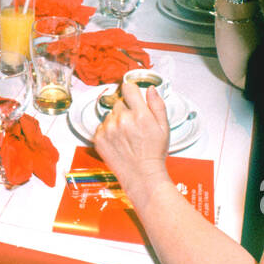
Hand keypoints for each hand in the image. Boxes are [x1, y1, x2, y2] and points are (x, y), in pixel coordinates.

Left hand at [91, 79, 171, 198]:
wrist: (142, 176)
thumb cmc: (154, 153)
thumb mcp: (164, 127)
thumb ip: (157, 105)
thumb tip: (151, 89)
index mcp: (139, 114)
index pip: (128, 88)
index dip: (132, 91)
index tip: (133, 96)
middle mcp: (122, 120)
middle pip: (119, 102)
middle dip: (126, 110)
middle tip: (134, 124)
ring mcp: (109, 129)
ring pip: (110, 115)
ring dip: (117, 121)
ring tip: (127, 136)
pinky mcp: (99, 139)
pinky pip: (101, 126)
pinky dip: (108, 131)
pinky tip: (118, 141)